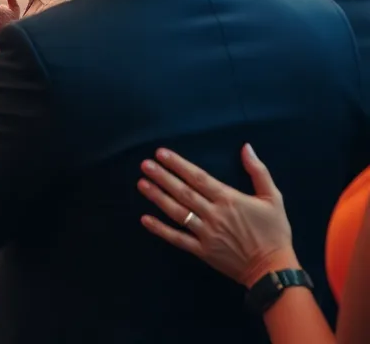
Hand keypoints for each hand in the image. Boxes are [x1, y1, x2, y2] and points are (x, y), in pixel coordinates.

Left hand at [138, 145, 297, 287]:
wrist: (274, 269)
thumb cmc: (274, 232)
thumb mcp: (273, 198)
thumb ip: (258, 171)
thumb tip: (246, 147)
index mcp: (229, 199)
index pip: (198, 177)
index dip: (178, 164)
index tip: (161, 153)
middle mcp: (214, 214)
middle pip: (183, 192)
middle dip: (162, 177)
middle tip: (144, 165)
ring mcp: (206, 233)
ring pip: (177, 212)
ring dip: (158, 197)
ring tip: (141, 184)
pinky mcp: (202, 251)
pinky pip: (178, 239)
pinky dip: (161, 230)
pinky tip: (145, 219)